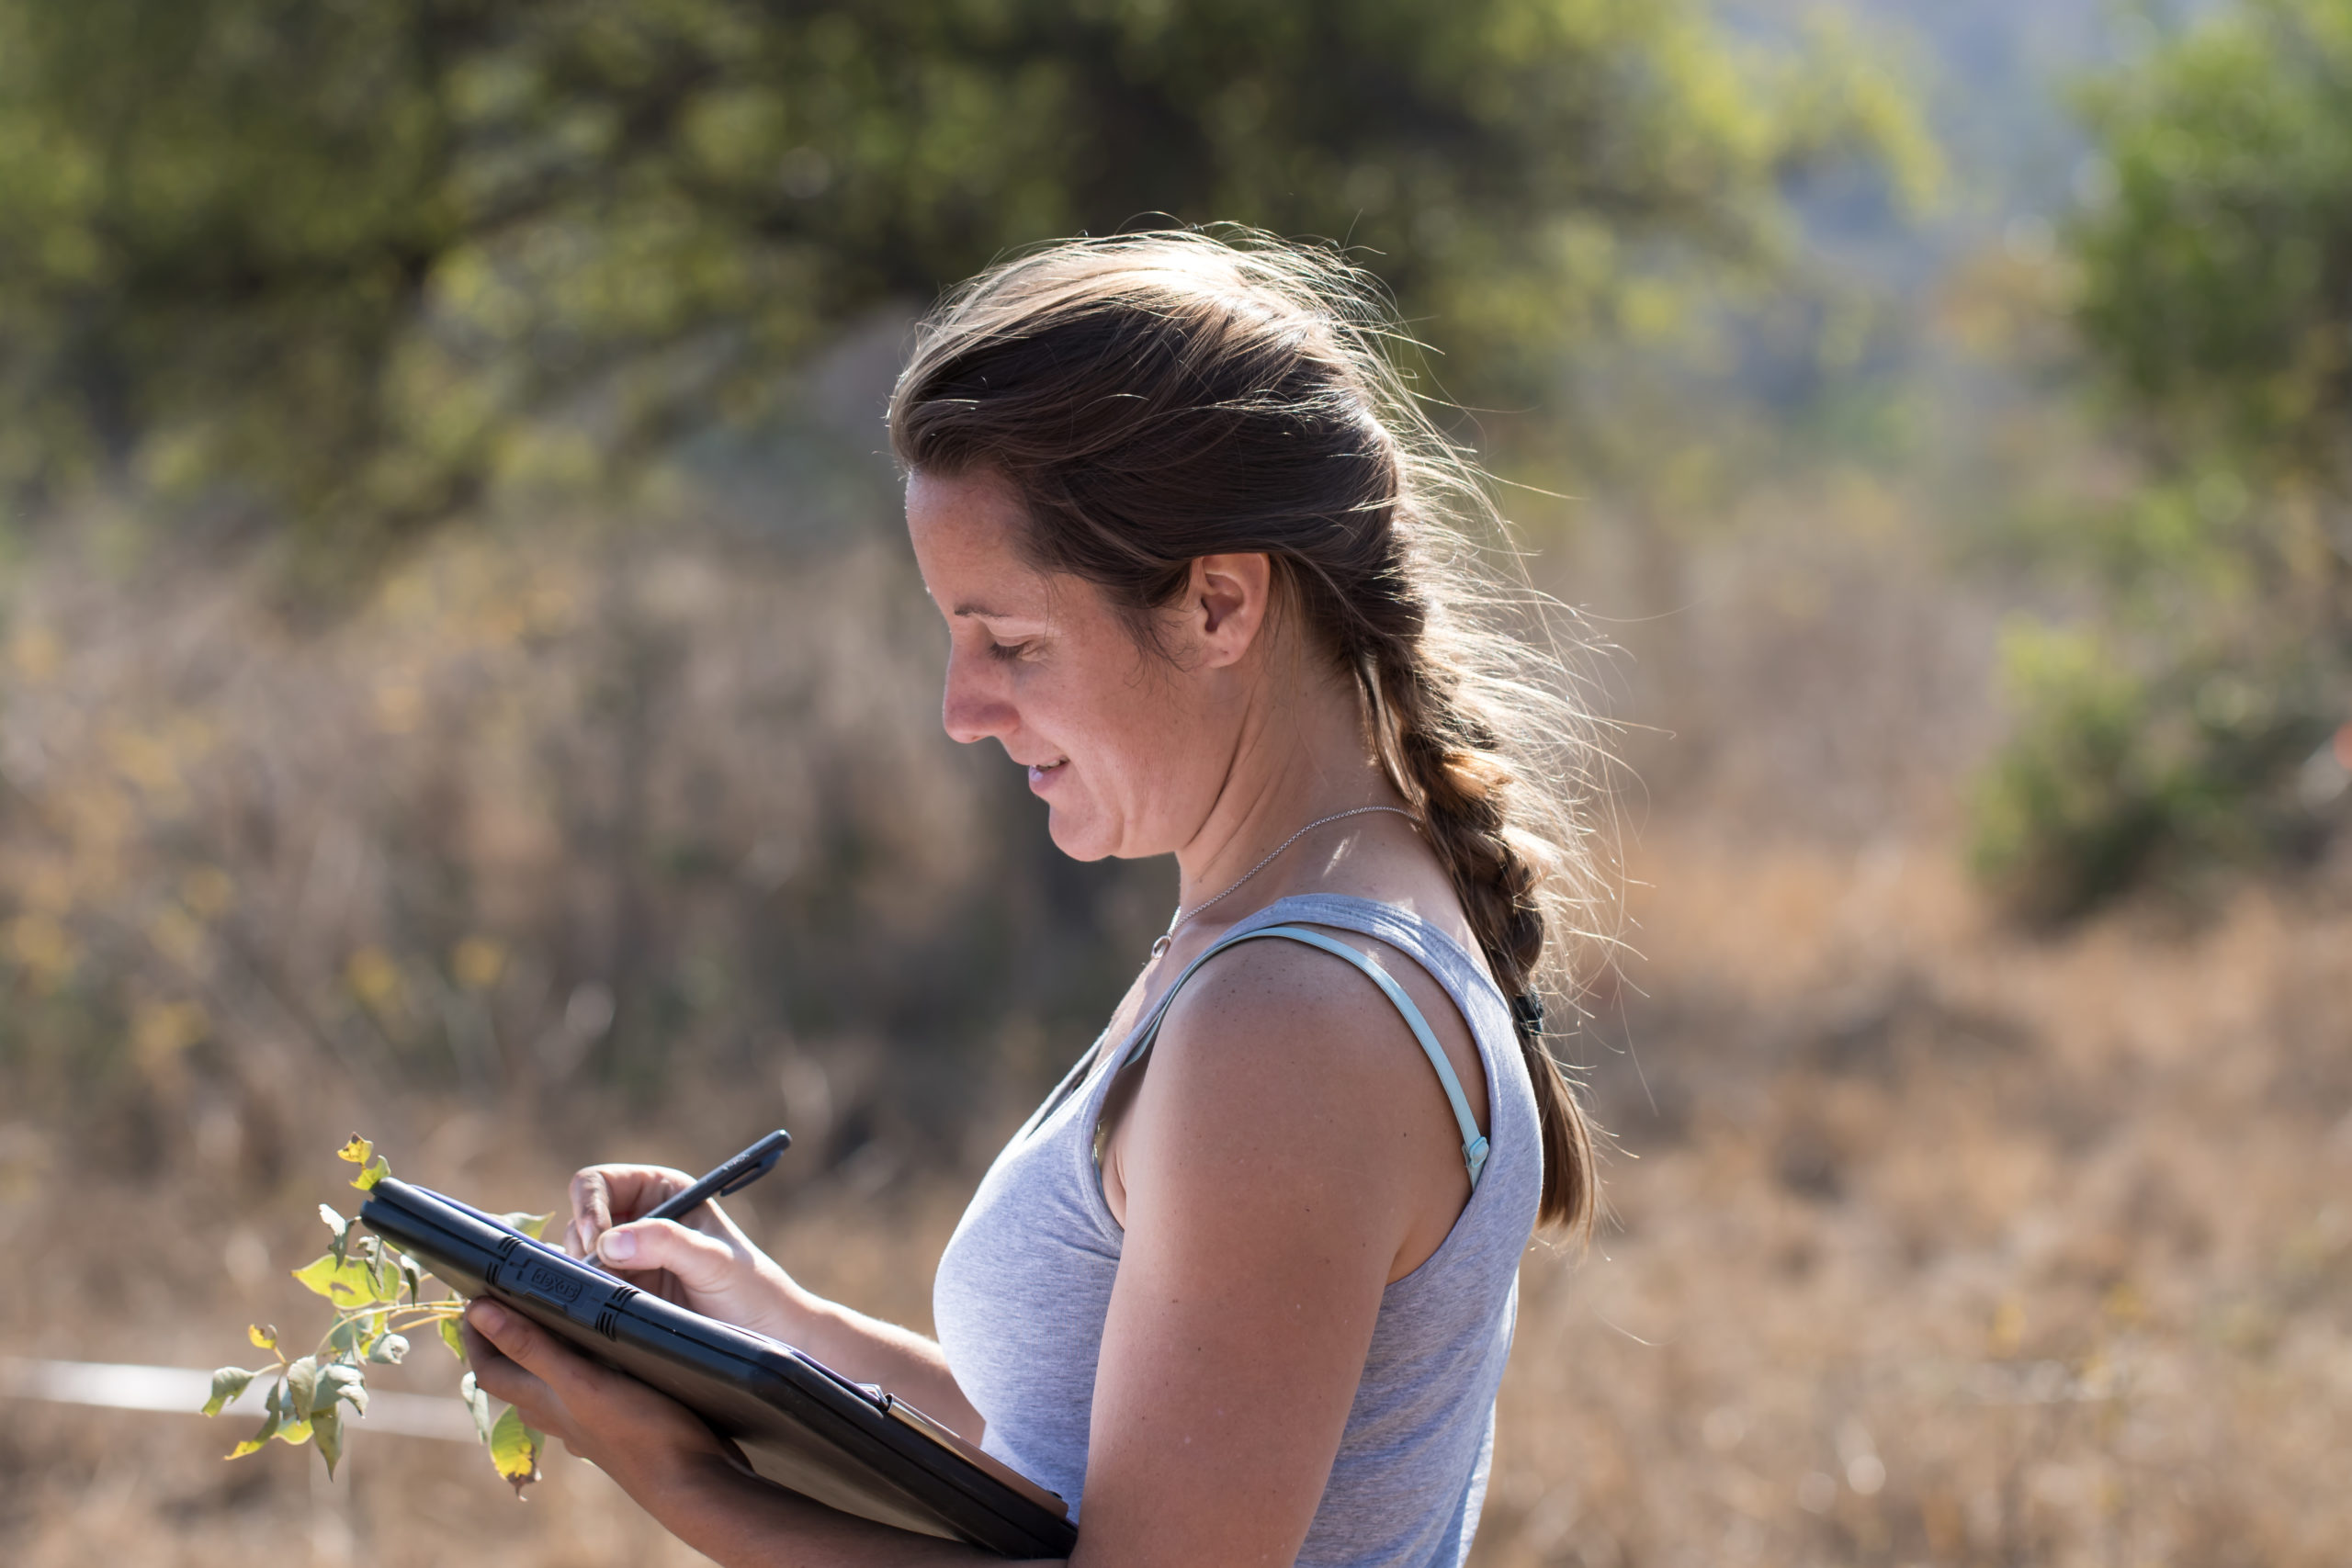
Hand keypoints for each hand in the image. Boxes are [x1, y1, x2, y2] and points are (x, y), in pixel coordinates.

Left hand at [460, 1300, 733, 1496]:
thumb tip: (480, 1313)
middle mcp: (559, 1416)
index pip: (489, 1369)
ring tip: (557, 1325)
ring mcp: (588, 1425)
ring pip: (551, 1391)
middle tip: (510, 1304)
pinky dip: (582, 1372)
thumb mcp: (580, 1381)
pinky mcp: (618, 1425)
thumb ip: (532, 1347)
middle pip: (516, 1381)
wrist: (690, 1481)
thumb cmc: (639, 1430)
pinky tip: (607, 1359)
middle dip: (505, 1344)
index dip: (477, 1336)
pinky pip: (585, 1397)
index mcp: (543, 1402)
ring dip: (543, 1359)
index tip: (475, 1299)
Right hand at [561, 1163, 803, 1339]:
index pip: (600, 1182)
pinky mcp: (623, 1294)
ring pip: (576, 1256)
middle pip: (580, 1219)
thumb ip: (666, 1243)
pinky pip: (586, 1288)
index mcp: (663, 1192)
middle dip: (582, 1245)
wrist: (768, 1338)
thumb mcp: (714, 1261)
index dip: (588, 1207)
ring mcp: (629, 1259)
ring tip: (614, 1295)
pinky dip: (585, 1295)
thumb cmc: (752, 1291)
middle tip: (602, 1276)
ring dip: (583, 1274)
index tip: (596, 1242)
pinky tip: (603, 1309)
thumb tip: (608, 1242)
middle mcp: (641, 1220)